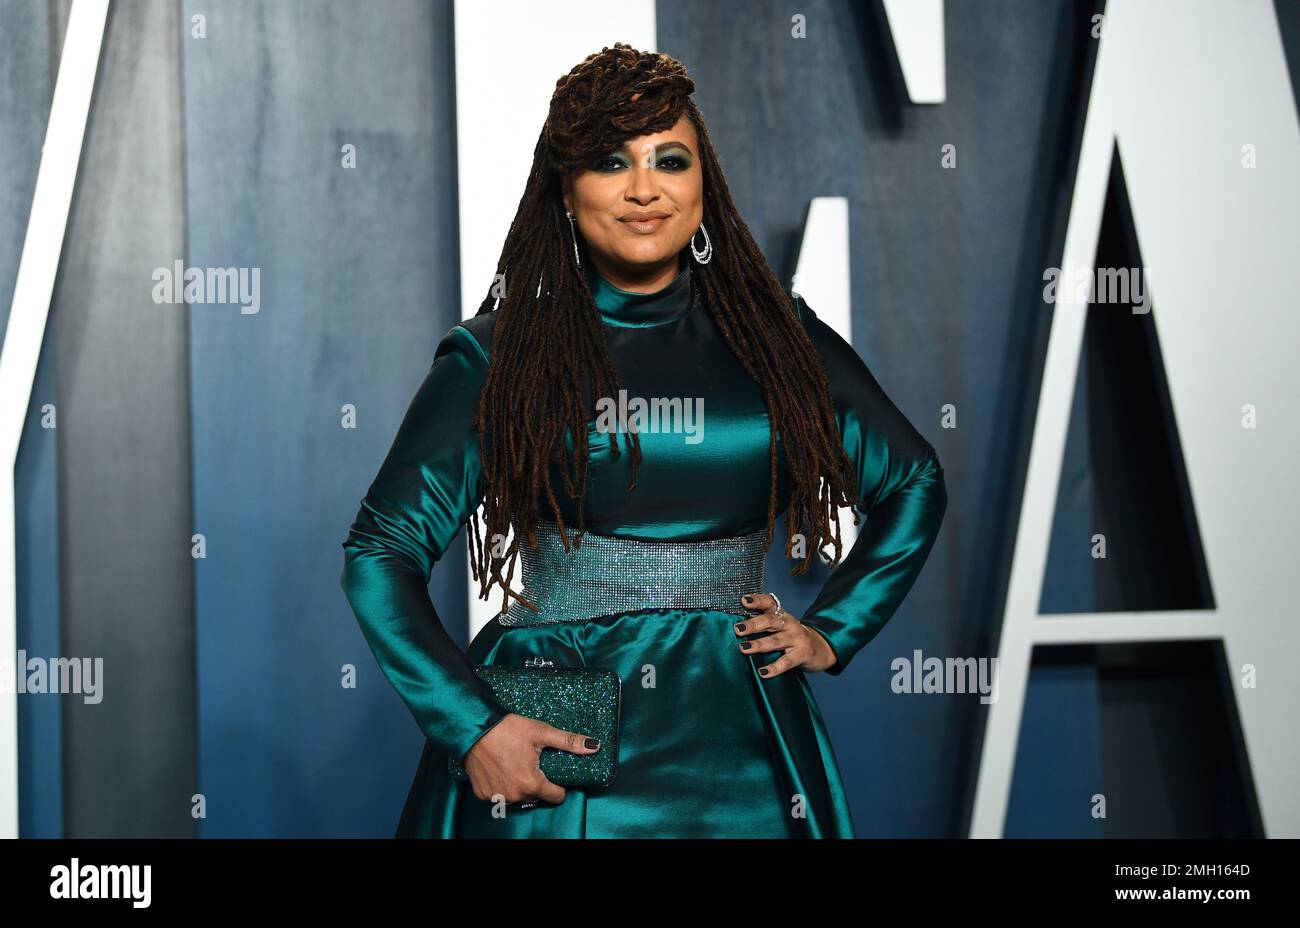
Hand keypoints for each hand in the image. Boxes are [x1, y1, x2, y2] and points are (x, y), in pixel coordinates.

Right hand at [462, 712, 602, 805]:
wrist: (473, 727)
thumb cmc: (507, 729)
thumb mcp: (541, 732)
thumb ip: (568, 742)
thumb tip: (593, 746)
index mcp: (532, 784)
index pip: (556, 796)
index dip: (559, 784)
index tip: (553, 771)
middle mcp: (514, 795)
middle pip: (537, 796)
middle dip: (537, 782)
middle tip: (531, 761)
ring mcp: (497, 797)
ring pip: (517, 796)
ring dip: (519, 785)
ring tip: (515, 762)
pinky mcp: (482, 794)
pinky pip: (499, 794)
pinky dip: (501, 784)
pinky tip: (500, 767)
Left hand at [734, 592, 836, 676]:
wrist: (821, 648)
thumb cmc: (792, 636)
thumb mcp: (781, 625)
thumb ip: (764, 623)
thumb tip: (736, 627)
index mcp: (782, 614)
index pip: (769, 603)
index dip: (757, 600)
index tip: (744, 600)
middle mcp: (789, 624)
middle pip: (771, 621)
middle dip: (753, 624)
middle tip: (738, 629)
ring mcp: (797, 639)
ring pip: (776, 641)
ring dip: (759, 645)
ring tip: (744, 648)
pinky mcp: (802, 654)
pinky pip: (786, 662)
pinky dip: (774, 668)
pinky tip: (762, 672)